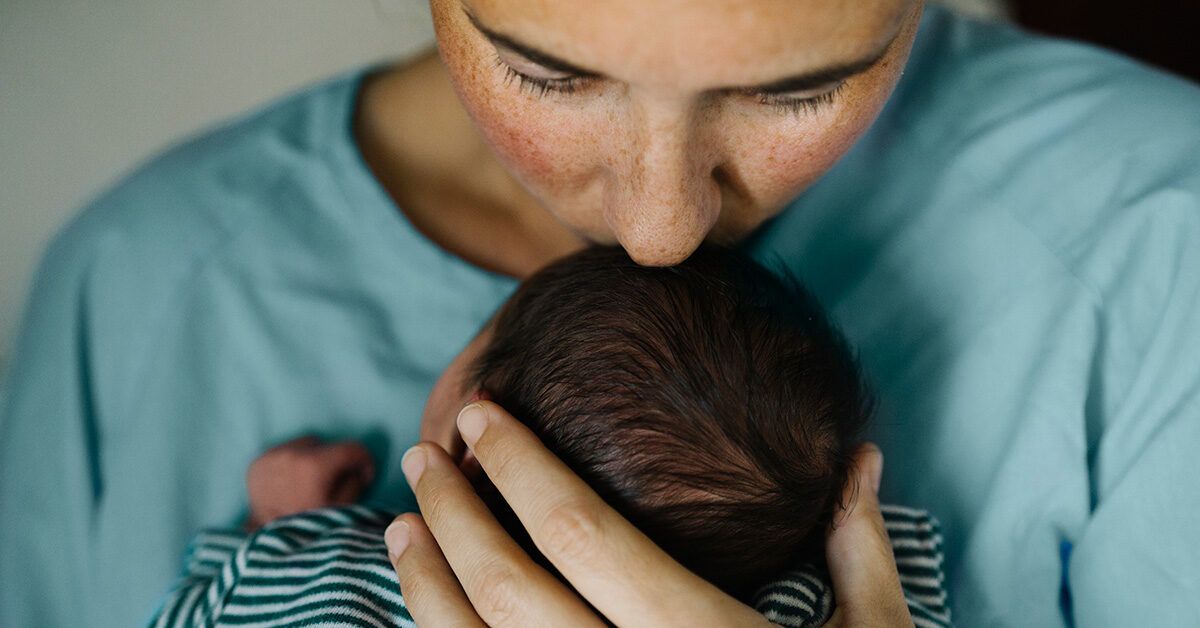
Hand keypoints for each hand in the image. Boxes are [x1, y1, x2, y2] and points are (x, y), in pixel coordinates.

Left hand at [245, 435, 374, 528]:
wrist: (267, 543)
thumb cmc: (309, 527)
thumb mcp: (342, 509)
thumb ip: (356, 483)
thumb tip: (358, 469)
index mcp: (315, 465)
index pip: (352, 448)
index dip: (364, 460)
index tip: (364, 474)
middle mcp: (292, 454)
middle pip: (327, 444)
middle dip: (335, 460)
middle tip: (334, 480)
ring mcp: (272, 457)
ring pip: (304, 445)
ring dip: (312, 457)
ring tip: (310, 480)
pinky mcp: (257, 463)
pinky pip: (283, 452)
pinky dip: (291, 462)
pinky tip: (291, 481)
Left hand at [384, 401, 907, 626]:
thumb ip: (859, 550)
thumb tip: (864, 457)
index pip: (580, 531)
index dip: (518, 463)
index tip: (480, 412)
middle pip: (509, 589)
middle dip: (453, 514)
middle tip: (424, 456)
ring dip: (426, 588)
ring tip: (404, 531)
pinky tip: (435, 624)